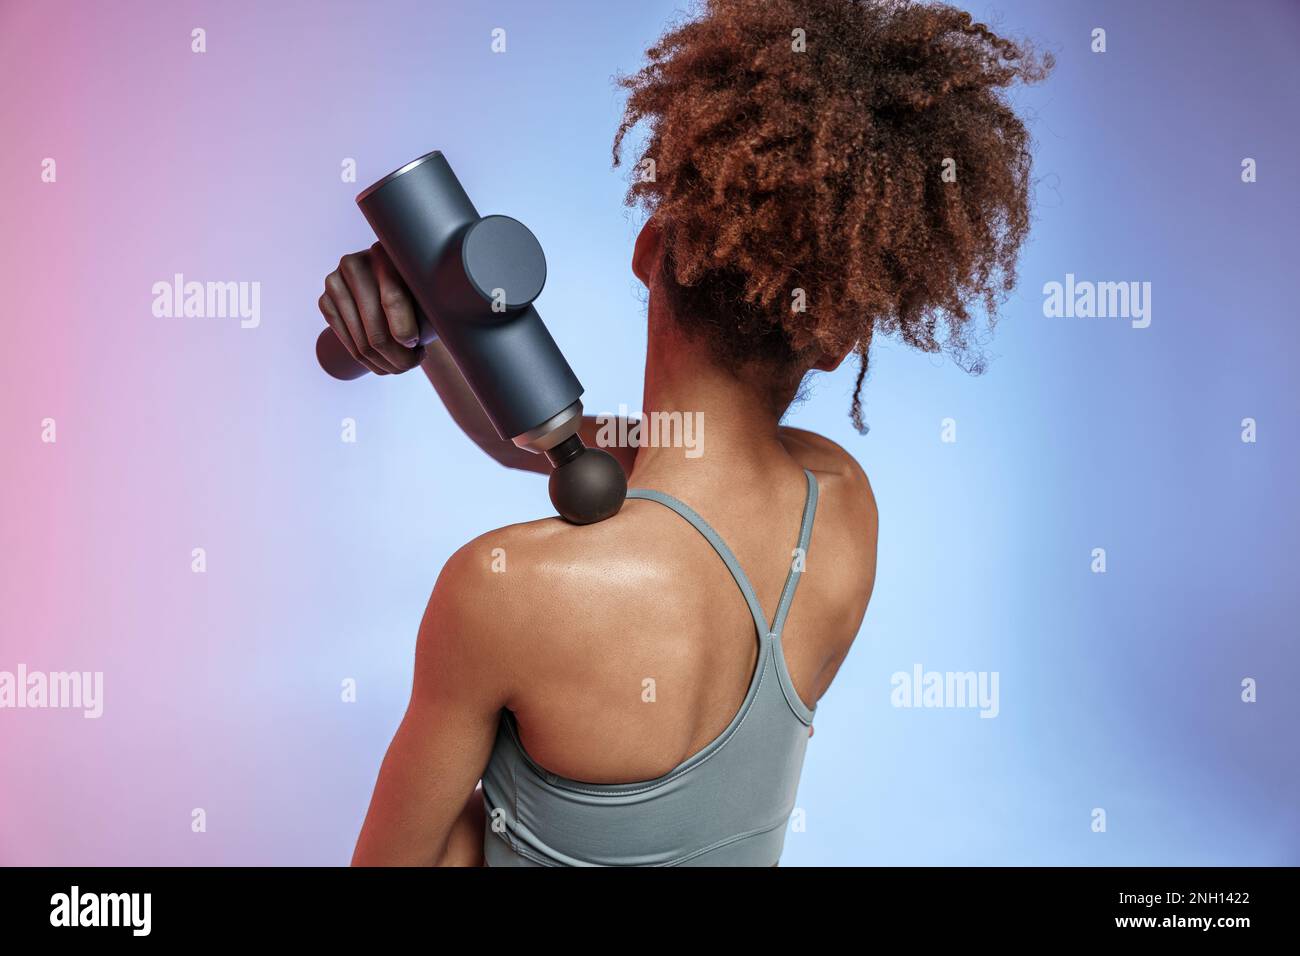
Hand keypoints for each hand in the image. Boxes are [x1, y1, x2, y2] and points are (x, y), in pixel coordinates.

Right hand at [319, 243, 422, 374]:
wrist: (391, 284)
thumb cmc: (419, 290)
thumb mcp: (429, 294)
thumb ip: (430, 307)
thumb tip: (419, 338)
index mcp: (385, 253)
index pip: (393, 301)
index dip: (406, 332)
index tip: (418, 346)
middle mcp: (355, 264)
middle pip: (376, 333)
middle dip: (399, 359)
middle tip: (415, 361)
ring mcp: (335, 283)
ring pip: (362, 346)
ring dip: (387, 364)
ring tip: (406, 361)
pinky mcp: (325, 302)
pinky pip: (348, 346)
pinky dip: (370, 362)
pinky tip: (387, 358)